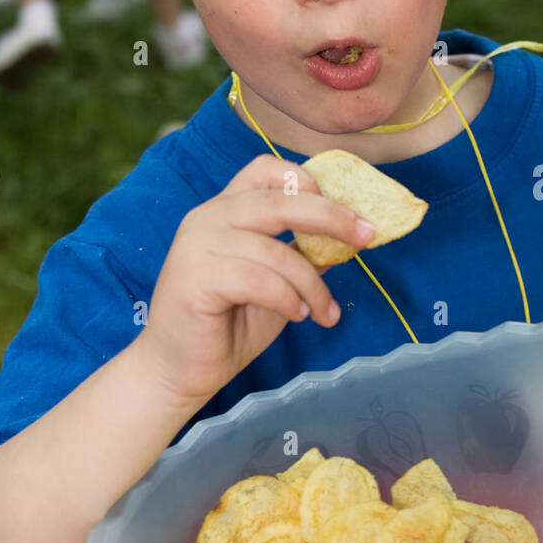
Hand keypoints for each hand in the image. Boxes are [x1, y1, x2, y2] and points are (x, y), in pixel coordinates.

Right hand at [136, 154, 375, 406]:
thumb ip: (299, 255)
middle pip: (280, 199)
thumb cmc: (227, 327)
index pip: (265, 170)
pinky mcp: (195, 276)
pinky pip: (259, 279)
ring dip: (312, 283)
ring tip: (323, 311)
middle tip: (366, 236)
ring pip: (275, 249)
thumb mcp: (275, 283)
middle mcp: (208, 216)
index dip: (307, 181)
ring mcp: (198, 244)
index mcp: (225, 210)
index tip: (344, 210)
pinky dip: (288, 298)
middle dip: (331, 216)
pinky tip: (297, 316)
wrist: (176, 372)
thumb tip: (347, 238)